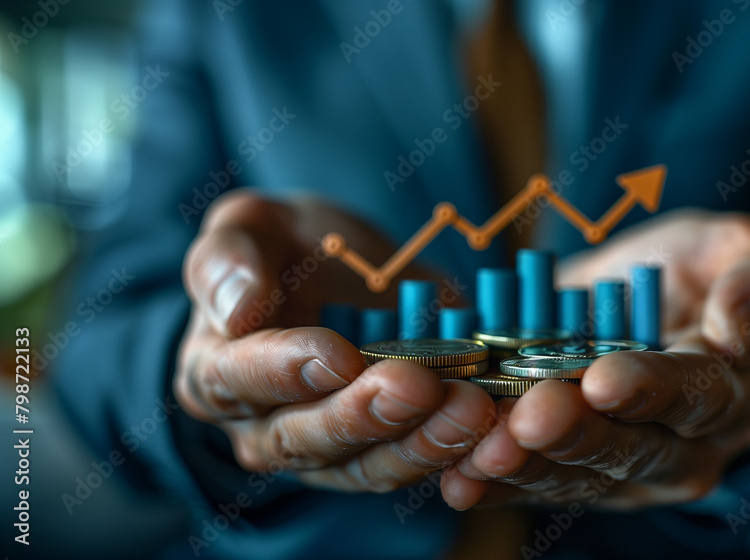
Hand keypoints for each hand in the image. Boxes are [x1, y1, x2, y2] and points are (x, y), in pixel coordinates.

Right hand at [174, 190, 494, 491]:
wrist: (340, 271)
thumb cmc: (283, 247)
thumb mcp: (250, 226)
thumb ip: (229, 258)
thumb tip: (236, 310)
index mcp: (217, 373)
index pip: (240, 380)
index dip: (286, 370)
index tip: (336, 353)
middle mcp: (267, 428)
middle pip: (309, 439)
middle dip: (366, 415)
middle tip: (417, 384)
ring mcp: (332, 450)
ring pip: (371, 464)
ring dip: (423, 441)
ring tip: (471, 408)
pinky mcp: (389, 451)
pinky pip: (421, 462)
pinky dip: (460, 448)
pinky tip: (495, 424)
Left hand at [440, 210, 749, 509]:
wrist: (657, 311)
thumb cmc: (700, 275)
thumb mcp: (738, 253)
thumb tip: (737, 330)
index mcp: (737, 393)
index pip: (698, 394)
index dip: (650, 388)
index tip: (604, 379)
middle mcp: (688, 448)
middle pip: (635, 450)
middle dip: (580, 435)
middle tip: (533, 416)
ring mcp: (632, 474)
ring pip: (580, 477)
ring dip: (530, 467)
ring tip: (486, 451)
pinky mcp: (580, 480)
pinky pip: (537, 487)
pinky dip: (496, 486)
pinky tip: (460, 479)